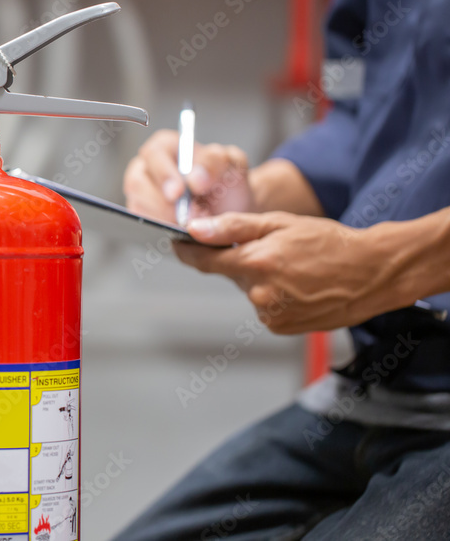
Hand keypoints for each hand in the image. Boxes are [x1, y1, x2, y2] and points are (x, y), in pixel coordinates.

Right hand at [123, 129, 253, 223]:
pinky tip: (179, 229)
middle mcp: (148, 167)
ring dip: (165, 218)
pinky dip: (161, 228)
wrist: (230, 214)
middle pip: (138, 182)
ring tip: (191, 224)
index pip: (154, 153)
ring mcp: (141, 192)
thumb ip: (214, 163)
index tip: (177, 194)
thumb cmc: (226, 184)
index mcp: (166, 146)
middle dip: (163, 204)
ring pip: (139, 205)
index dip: (164, 174)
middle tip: (188, 218)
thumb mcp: (230, 165)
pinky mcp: (140, 214)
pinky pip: (141, 223)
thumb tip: (194, 179)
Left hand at [175, 212, 408, 333]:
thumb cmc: (330, 243)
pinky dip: (274, 296)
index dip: (188, 252)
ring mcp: (270, 314)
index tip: (178, 245)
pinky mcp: (281, 327)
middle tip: (275, 251)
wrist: (373, 272)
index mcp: (256, 263)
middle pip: (232, 275)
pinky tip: (297, 287)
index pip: (205, 261)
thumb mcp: (279, 223)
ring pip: (249, 291)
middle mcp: (259, 293)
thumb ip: (232, 228)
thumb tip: (196, 231)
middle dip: (244, 262)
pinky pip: (265, 307)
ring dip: (261, 280)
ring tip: (294, 270)